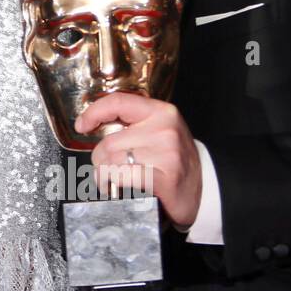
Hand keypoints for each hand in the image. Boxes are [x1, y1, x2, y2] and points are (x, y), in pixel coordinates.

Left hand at [78, 93, 201, 228]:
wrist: (207, 187)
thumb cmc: (176, 160)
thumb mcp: (159, 131)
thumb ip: (133, 124)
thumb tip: (94, 124)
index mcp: (161, 112)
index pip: (118, 102)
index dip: (93, 112)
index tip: (82, 125)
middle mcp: (164, 129)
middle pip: (109, 141)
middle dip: (100, 158)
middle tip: (106, 167)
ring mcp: (166, 153)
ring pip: (112, 160)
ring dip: (103, 173)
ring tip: (110, 179)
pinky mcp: (164, 178)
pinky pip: (122, 176)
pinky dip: (112, 183)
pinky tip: (114, 187)